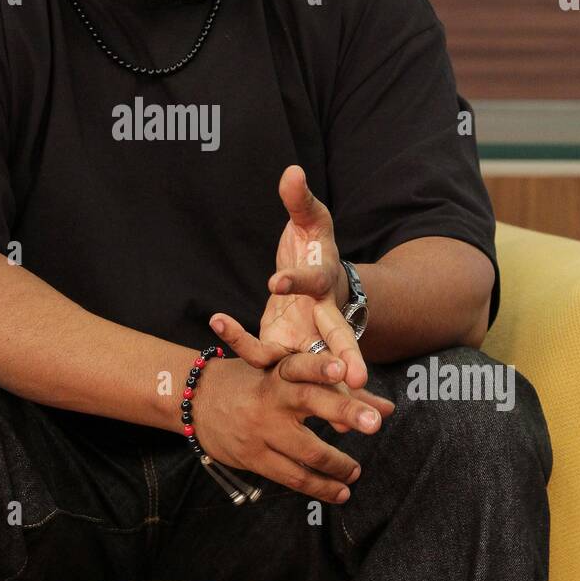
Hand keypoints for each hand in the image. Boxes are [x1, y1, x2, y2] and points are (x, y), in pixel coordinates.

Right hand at [192, 351, 389, 501]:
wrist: (196, 400)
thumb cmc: (252, 383)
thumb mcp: (282, 374)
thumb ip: (336, 390)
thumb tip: (389, 408)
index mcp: (277, 372)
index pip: (302, 365)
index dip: (321, 366)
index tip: (344, 369)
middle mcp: (270, 398)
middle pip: (310, 401)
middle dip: (345, 411)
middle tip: (375, 422)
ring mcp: (261, 430)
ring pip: (307, 450)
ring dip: (338, 464)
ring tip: (355, 471)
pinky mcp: (254, 457)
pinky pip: (293, 477)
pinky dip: (320, 487)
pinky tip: (339, 491)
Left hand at [210, 165, 377, 430]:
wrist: (317, 279)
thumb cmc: (314, 247)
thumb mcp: (310, 219)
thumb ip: (299, 200)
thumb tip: (291, 170)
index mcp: (325, 279)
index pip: (314, 280)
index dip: (297, 280)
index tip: (275, 280)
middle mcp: (321, 314)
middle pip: (337, 337)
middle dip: (347, 356)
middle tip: (358, 378)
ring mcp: (305, 336)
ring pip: (311, 365)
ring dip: (317, 385)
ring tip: (325, 410)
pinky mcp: (283, 348)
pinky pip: (265, 358)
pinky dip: (247, 350)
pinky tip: (220, 325)